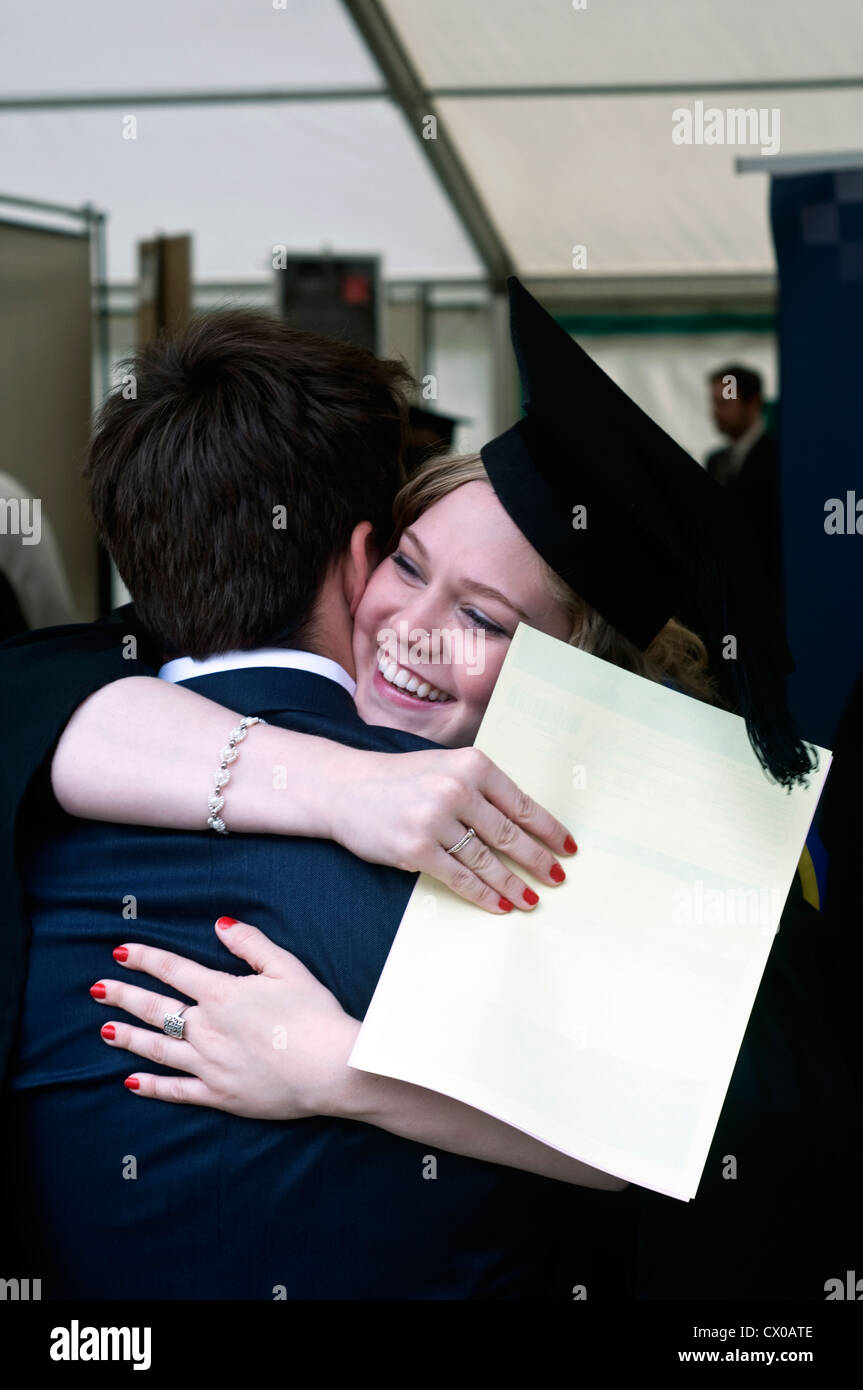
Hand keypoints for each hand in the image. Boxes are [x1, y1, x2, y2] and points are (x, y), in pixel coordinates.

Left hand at [94, 919, 358, 1119]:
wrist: (331, 1068)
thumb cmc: (314, 1014)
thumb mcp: (287, 966)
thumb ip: (251, 943)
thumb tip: (220, 924)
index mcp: (222, 994)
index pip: (173, 970)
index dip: (145, 958)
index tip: (121, 951)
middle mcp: (207, 1029)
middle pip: (156, 1009)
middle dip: (124, 996)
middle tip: (98, 989)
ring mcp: (209, 1065)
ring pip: (158, 1048)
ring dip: (129, 1038)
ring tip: (105, 1030)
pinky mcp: (219, 1094)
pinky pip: (177, 1090)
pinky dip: (153, 1086)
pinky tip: (132, 1081)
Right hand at [325, 746, 576, 914]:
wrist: (344, 788)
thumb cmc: (401, 779)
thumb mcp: (445, 768)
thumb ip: (481, 789)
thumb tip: (525, 825)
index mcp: (472, 765)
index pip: (521, 804)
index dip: (549, 830)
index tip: (568, 847)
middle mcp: (456, 789)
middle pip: (510, 835)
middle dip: (538, 861)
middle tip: (557, 878)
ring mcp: (435, 820)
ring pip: (487, 861)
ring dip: (513, 884)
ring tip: (532, 899)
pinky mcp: (416, 849)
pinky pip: (460, 878)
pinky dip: (484, 894)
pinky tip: (500, 904)